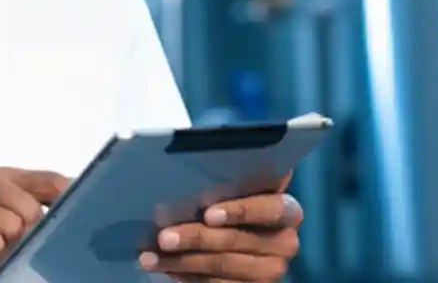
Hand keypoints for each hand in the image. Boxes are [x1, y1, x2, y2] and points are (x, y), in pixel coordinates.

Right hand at [0, 167, 68, 282]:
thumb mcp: (6, 217)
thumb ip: (34, 208)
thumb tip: (75, 208)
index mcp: (5, 177)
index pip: (51, 181)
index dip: (70, 200)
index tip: (83, 218)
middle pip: (33, 209)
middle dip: (27, 233)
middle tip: (9, 244)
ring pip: (13, 225)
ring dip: (6, 246)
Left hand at [140, 175, 302, 281]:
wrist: (240, 240)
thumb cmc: (231, 202)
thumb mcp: (234, 191)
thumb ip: (225, 182)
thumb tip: (186, 166)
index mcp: (287, 209)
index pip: (270, 209)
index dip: (240, 211)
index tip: (208, 214)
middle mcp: (285, 241)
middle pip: (237, 240)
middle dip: (195, 237)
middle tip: (163, 236)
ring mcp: (271, 270)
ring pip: (222, 266)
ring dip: (181, 261)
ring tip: (149, 256)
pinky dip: (186, 276)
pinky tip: (164, 268)